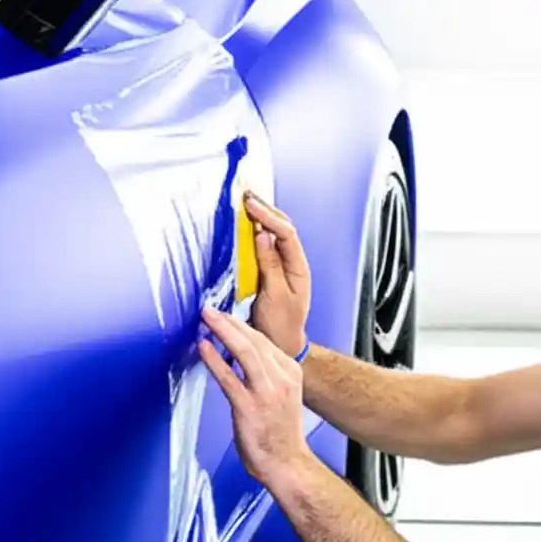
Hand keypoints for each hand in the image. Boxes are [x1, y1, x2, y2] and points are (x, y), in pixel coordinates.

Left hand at [199, 306, 311, 487]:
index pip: (263, 340)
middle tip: (209, 309)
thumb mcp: (282, 395)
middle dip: (230, 321)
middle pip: (254, 340)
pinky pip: (229, 378)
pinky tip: (203, 347)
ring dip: (223, 331)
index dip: (240, 325)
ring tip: (206, 318)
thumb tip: (241, 356)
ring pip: (244, 352)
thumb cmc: (280, 433)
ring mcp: (266, 392)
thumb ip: (266, 374)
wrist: (287, 464)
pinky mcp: (250, 407)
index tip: (224, 315)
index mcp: (290, 372)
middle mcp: (281, 378)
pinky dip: (215, 360)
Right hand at [245, 192, 310, 358]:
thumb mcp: (275, 298)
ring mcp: (279, 266)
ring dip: (258, 217)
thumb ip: (270, 266)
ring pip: (271, 234)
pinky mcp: (267, 272)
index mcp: (298, 268)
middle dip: (264, 209)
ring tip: (244, 202)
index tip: (250, 205)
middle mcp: (291, 263)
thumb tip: (263, 236)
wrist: (280, 346)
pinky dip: (251, 233)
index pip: (286, 233)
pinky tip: (242, 225)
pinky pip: (261, 247)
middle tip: (245, 195)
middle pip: (281, 227)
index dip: (268, 216)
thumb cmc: (281, 327)